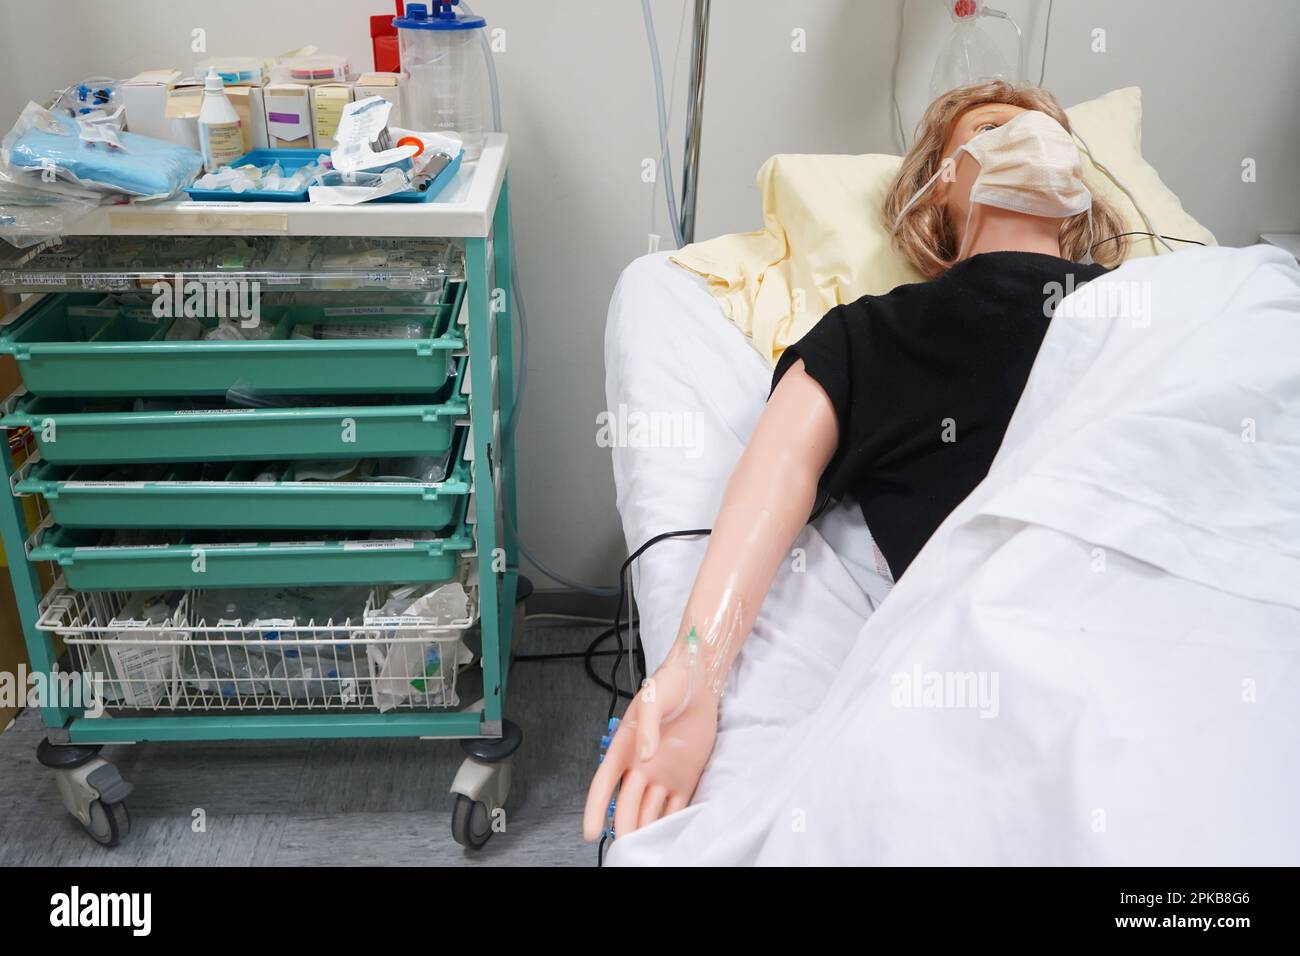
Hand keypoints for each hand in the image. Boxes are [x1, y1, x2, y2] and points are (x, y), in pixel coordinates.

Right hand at [582, 654, 718, 840]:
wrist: (699, 681)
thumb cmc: (669, 684)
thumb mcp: (652, 699)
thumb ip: (647, 727)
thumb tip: (645, 756)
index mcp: (625, 747)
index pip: (604, 783)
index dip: (596, 808)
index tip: (591, 832)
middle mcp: (641, 766)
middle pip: (627, 803)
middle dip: (623, 827)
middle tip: (623, 850)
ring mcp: (663, 773)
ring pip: (649, 809)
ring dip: (645, 829)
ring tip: (643, 851)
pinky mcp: (684, 776)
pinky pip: (675, 805)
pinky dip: (671, 822)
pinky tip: (669, 837)